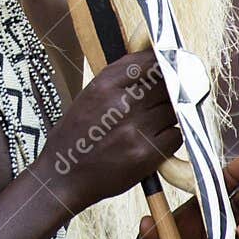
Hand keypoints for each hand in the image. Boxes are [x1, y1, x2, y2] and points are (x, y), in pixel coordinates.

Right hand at [39, 50, 181, 209]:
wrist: (63, 175)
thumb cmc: (76, 136)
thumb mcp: (89, 96)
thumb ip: (119, 80)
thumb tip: (155, 65)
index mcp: (104, 86)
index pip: (147, 62)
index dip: (163, 64)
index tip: (170, 67)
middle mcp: (120, 104)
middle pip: (166, 86)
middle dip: (169, 91)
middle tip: (165, 99)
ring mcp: (135, 129)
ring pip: (173, 110)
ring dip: (169, 115)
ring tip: (153, 123)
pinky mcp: (146, 154)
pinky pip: (175, 135)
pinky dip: (170, 136)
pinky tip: (154, 140)